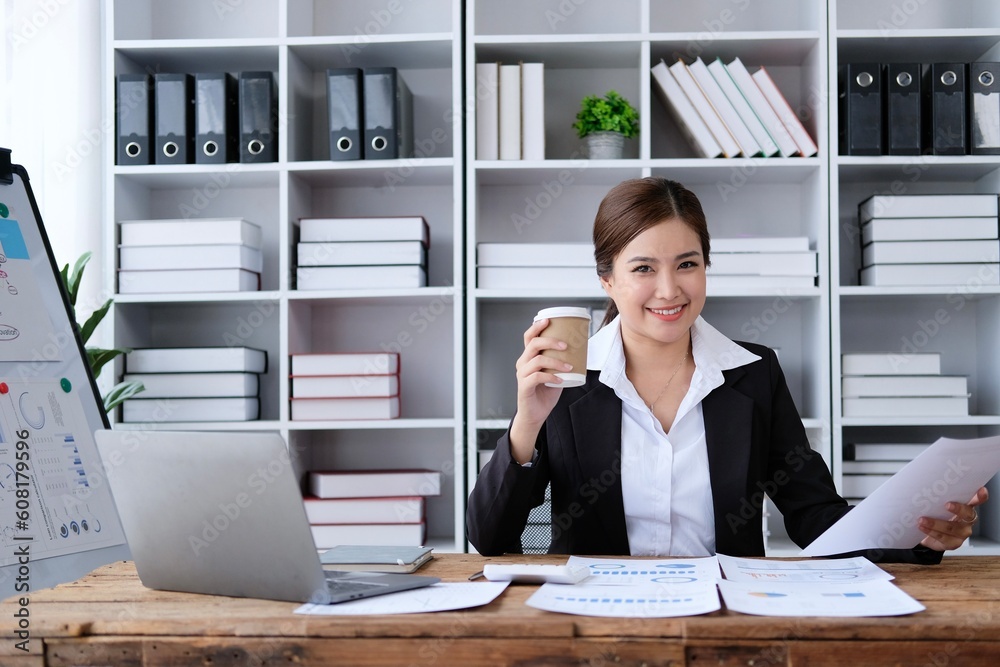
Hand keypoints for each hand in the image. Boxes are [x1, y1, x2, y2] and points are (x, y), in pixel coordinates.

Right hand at [508, 318, 572, 462]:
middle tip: (565, 345)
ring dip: (556, 362)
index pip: (528, 337)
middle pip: (533, 344)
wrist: (535, 414)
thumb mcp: (555, 373)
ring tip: (569, 367)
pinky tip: (561, 380)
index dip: (536, 327)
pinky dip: (551, 377)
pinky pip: (537, 377)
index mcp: (528, 357)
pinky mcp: (524, 387)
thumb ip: (561, 362)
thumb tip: (581, 351)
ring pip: (537, 360)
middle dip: (550, 341)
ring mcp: (522, 375)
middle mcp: (522, 363)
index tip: (548, 320)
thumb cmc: (545, 393)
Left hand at [919, 486, 988, 550]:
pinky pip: (943, 537)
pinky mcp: (953, 543)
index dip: (980, 496)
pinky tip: (922, 527)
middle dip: (958, 509)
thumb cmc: (934, 515)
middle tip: (947, 505)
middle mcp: (967, 520)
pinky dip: (931, 532)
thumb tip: (926, 487)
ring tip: (922, 519)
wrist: (925, 535)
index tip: (981, 490)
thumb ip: (937, 497)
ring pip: (952, 527)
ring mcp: (962, 533)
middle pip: (967, 514)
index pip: (975, 501)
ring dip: (935, 523)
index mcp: (965, 507)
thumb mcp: (935, 505)